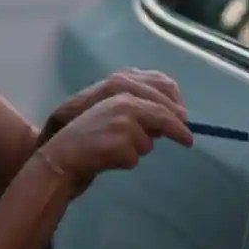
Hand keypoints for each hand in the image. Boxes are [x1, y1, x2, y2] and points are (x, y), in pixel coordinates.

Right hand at [38, 68, 186, 146]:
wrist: (60, 154)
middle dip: (178, 129)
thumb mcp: (111, 113)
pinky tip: (107, 158)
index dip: (175, 105)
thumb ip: (137, 110)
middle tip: (188, 140)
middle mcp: (124, 99)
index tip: (185, 118)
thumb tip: (171, 119)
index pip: (160, 88)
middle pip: (164, 115)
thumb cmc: (87, 135)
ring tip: (112, 148)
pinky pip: (135, 157)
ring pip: (148, 141)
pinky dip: (125, 161)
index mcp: (120, 86)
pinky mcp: (121, 141)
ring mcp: (123, 120)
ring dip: (138, 148)